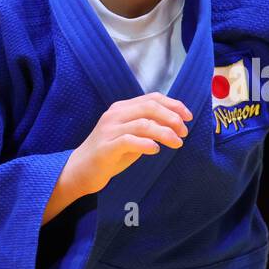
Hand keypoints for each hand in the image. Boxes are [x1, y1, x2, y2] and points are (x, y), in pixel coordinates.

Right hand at [66, 91, 192, 195]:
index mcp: (122, 108)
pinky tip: (155, 149)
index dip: (173, 105)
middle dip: (172, 118)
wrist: (80, 170)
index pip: (152, 98)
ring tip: (176, 143)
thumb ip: (148, 127)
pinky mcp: (106, 147)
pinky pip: (129, 140)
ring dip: (164, 132)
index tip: (188, 117)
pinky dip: (146, 143)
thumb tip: (175, 125)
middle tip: (184, 132)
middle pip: (149, 107)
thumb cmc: (110, 154)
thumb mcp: (131, 136)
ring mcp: (109, 130)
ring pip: (143, 123)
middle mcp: (115, 115)